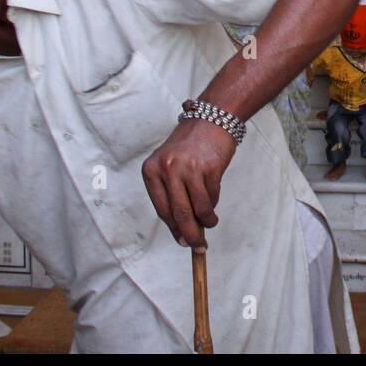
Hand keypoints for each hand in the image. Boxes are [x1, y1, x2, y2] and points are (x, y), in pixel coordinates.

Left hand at [142, 116, 236, 248]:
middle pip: (179, 213)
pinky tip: (214, 201)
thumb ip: (171, 194)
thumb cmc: (189, 147)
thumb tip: (182, 229)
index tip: (183, 242)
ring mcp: (188, 167)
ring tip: (211, 222)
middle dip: (191, 234)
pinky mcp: (209, 167)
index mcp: (151, 170)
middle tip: (199, 246)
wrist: (211, 119)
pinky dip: (214, 203)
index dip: (174, 229)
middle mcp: (167, 169)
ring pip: (199, 208)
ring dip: (207, 220)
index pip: (162, 209)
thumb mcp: (169, 166)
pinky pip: (212, 196)